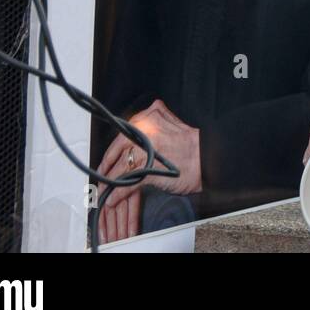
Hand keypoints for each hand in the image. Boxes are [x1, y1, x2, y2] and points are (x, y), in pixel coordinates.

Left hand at [96, 98, 201, 242]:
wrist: (209, 159)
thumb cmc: (194, 145)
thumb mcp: (174, 122)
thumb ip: (158, 116)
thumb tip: (149, 110)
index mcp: (149, 119)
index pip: (121, 135)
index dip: (111, 151)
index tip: (105, 160)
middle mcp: (145, 132)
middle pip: (116, 152)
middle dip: (105, 167)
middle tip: (100, 177)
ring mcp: (146, 152)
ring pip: (120, 169)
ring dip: (109, 183)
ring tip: (104, 192)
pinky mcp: (150, 171)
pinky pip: (127, 184)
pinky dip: (118, 194)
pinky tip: (114, 199)